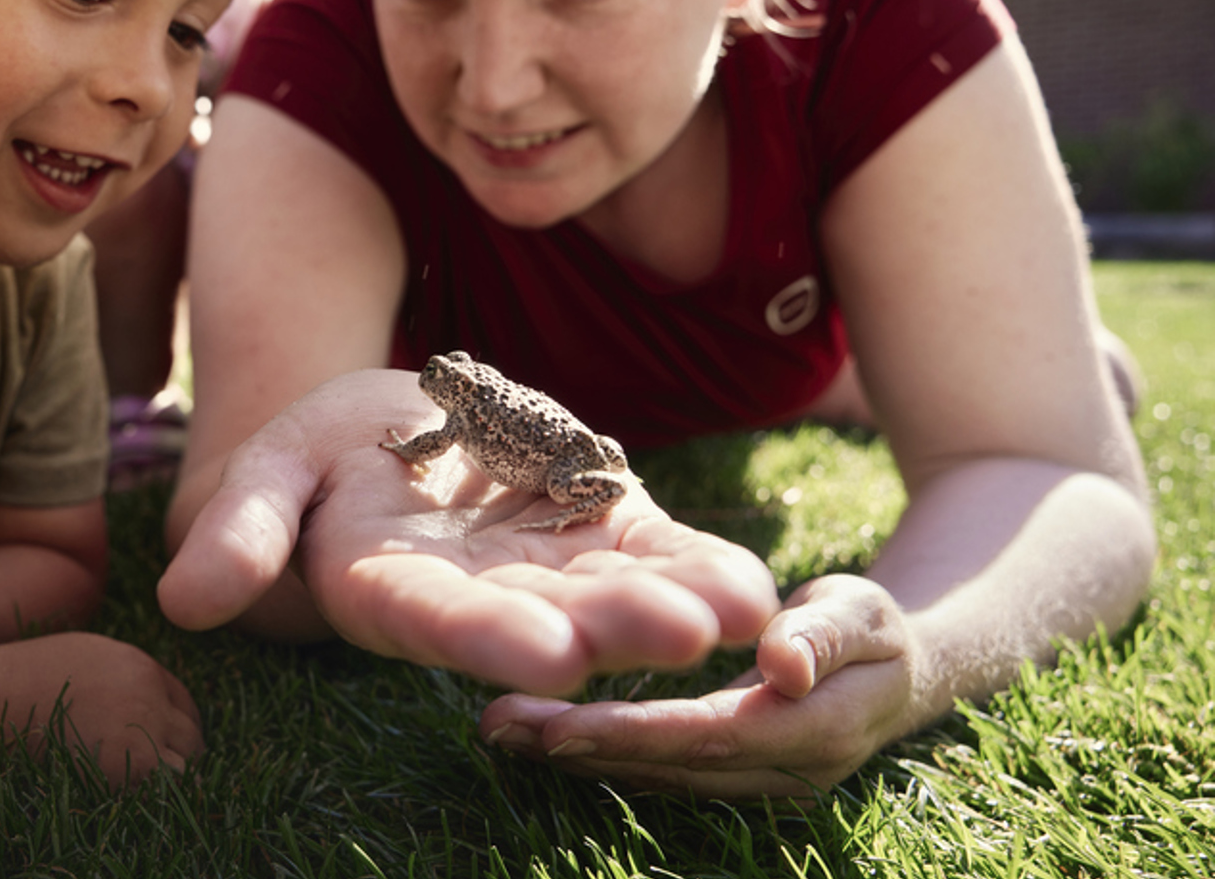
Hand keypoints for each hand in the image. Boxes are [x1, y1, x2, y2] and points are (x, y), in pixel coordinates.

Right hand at [0, 633, 204, 786]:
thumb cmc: (20, 686)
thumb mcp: (81, 660)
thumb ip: (120, 679)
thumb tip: (143, 705)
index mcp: (137, 666)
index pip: (181, 701)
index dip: (177, 725)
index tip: (166, 745)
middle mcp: (149, 695)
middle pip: (190, 733)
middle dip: (180, 754)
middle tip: (161, 776)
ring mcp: (144, 729)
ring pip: (188, 762)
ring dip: (175, 779)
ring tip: (148, 793)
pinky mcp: (135, 764)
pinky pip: (170, 787)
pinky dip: (164, 796)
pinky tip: (139, 802)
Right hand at [160, 370, 779, 694]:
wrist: (390, 435)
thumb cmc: (317, 456)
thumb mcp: (268, 470)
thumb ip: (239, 529)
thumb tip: (183, 604)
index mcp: (388, 584)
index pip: (434, 617)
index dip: (486, 634)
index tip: (544, 654)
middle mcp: (478, 595)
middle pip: (545, 618)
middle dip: (614, 628)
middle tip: (682, 634)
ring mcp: (547, 566)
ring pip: (613, 594)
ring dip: (676, 606)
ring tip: (740, 611)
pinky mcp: (602, 527)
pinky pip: (656, 552)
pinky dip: (700, 567)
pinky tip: (752, 587)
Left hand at [479, 573, 918, 796]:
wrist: (896, 672)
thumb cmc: (875, 627)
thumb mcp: (864, 612)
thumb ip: (824, 635)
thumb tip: (782, 663)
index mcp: (811, 731)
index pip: (709, 737)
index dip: (633, 734)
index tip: (559, 725)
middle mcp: (774, 772)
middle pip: (666, 764)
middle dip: (578, 748)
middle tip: (497, 723)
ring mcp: (749, 780)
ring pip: (652, 771)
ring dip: (573, 753)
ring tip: (496, 725)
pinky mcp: (723, 771)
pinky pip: (654, 762)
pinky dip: (596, 748)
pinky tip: (536, 728)